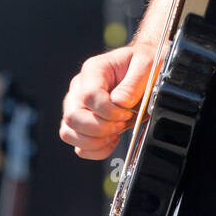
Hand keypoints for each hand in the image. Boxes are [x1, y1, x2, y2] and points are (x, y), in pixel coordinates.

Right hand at [59, 39, 160, 159]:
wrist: (146, 70)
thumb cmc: (144, 64)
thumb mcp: (146, 65)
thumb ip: (133, 83)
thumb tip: (119, 102)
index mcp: (94, 70)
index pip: (88, 96)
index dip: (108, 111)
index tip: (127, 112)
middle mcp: (79, 88)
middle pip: (72, 116)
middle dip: (100, 128)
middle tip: (121, 125)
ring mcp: (78, 107)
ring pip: (69, 133)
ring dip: (94, 141)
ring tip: (115, 134)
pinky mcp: (82, 124)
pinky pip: (78, 146)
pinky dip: (95, 150)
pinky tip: (112, 140)